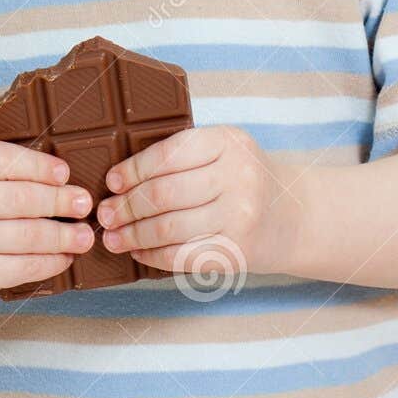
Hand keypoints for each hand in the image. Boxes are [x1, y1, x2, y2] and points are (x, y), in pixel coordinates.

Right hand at [0, 139, 94, 308]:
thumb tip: (58, 173)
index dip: (37, 165)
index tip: (64, 172)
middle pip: (18, 198)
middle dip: (59, 201)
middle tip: (84, 202)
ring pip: (26, 235)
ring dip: (64, 235)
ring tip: (85, 234)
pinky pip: (22, 266)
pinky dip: (50, 262)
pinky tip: (65, 257)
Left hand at [94, 125, 287, 278]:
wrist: (292, 216)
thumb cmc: (242, 179)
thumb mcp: (223, 150)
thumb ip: (182, 155)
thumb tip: (120, 177)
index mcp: (228, 141)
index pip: (168, 154)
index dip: (133, 170)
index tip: (111, 182)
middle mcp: (237, 177)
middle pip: (164, 193)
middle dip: (126, 206)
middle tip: (104, 214)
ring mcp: (239, 216)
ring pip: (169, 227)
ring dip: (133, 235)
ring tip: (112, 237)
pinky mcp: (237, 251)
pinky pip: (182, 255)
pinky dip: (152, 255)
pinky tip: (138, 252)